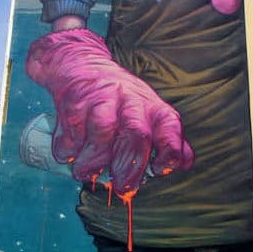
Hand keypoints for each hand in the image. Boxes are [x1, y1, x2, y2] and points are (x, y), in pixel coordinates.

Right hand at [26, 28, 193, 190]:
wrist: (81, 63)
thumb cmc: (121, 100)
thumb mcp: (149, 112)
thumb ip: (168, 139)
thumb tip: (184, 163)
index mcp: (153, 107)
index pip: (171, 127)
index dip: (170, 151)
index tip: (159, 170)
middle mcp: (130, 102)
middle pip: (136, 135)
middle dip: (130, 167)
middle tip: (122, 188)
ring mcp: (100, 101)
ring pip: (101, 135)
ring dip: (93, 162)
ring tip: (87, 173)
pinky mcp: (73, 104)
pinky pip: (71, 134)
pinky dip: (68, 151)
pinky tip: (69, 154)